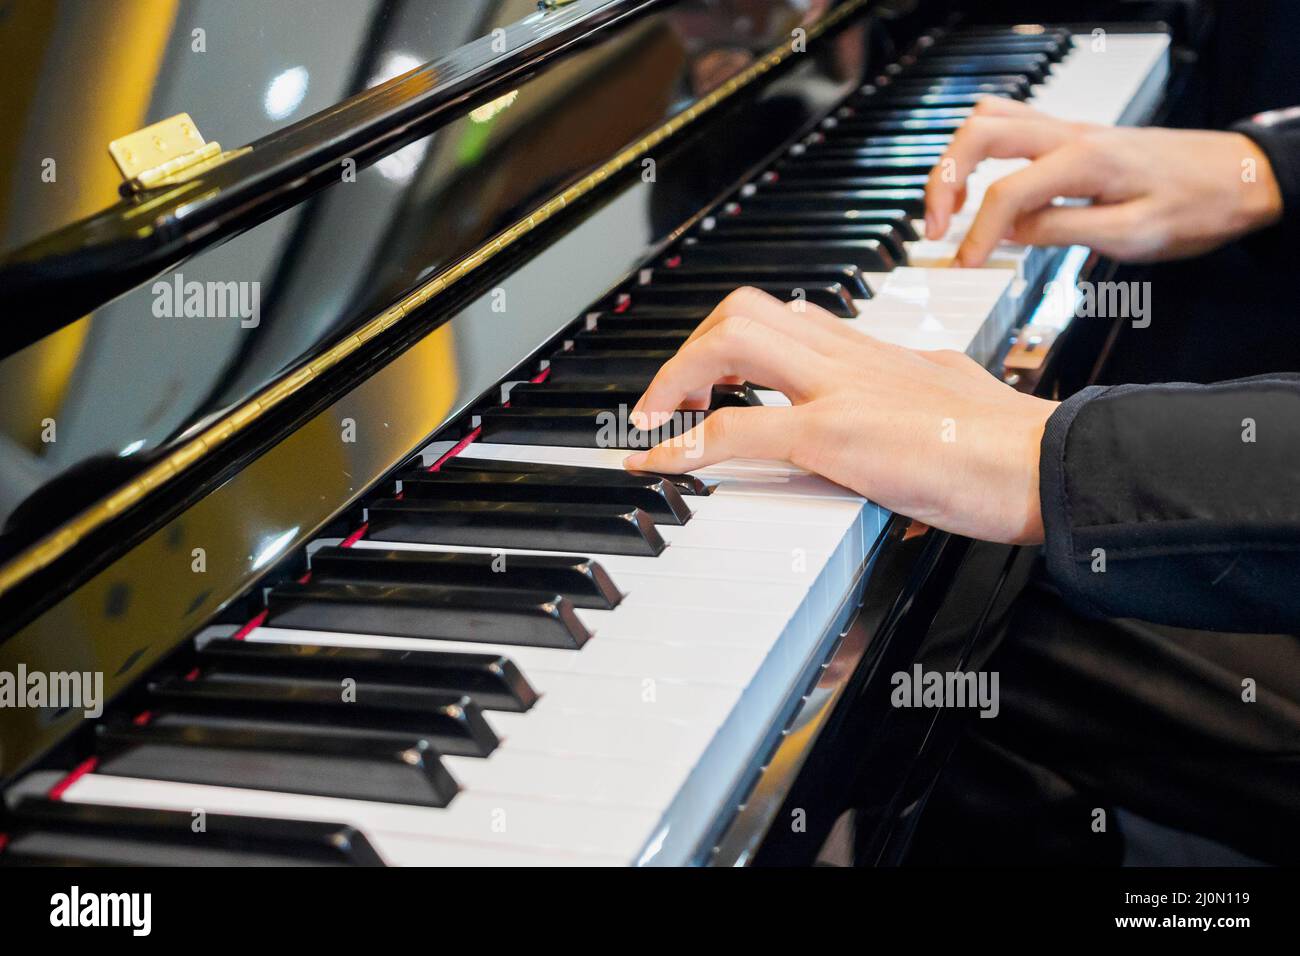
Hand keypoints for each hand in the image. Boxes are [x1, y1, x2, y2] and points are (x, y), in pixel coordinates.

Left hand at [623, 288, 1057, 543]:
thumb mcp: (949, 405)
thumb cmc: (1011, 446)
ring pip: (733, 340)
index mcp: (876, 352)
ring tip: (655, 420)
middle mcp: (851, 356)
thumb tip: (894, 447)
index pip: (789, 320)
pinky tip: (655, 463)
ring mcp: (840, 388)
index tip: (710, 377)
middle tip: (672, 397)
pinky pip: (737, 429)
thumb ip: (911, 407)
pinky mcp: (836, 432)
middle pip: (747, 312)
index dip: (735, 343)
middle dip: (694, 349)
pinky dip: (684, 446)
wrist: (1048, 462)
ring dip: (678, 377)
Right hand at [925, 97, 1283, 265]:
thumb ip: (1063, 231)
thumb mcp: (1132, 236)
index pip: (1006, 195)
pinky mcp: (1071, 134)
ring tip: (946, 208)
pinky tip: (978, 185)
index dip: (977, 235)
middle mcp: (1070, 134)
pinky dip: (980, 150)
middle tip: (933, 230)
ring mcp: (1068, 128)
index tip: (965, 267)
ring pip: (987, 119)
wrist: (1237, 178)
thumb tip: (1010, 233)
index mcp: (1084, 161)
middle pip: (979, 135)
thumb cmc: (1195, 207)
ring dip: (955, 160)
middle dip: (943, 182)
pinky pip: (1009, 122)